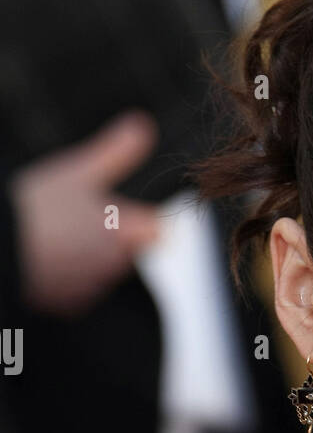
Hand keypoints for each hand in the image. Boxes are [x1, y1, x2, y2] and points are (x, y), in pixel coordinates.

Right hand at [8, 111, 162, 315]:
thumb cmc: (35, 209)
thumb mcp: (77, 171)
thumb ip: (116, 152)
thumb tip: (143, 127)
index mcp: (126, 231)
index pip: (158, 230)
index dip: (143, 217)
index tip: (121, 208)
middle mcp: (116, 265)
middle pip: (129, 249)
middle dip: (112, 235)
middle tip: (77, 216)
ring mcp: (94, 288)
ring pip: (103, 269)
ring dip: (89, 255)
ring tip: (57, 234)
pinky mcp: (71, 305)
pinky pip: (79, 289)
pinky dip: (68, 275)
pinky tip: (47, 256)